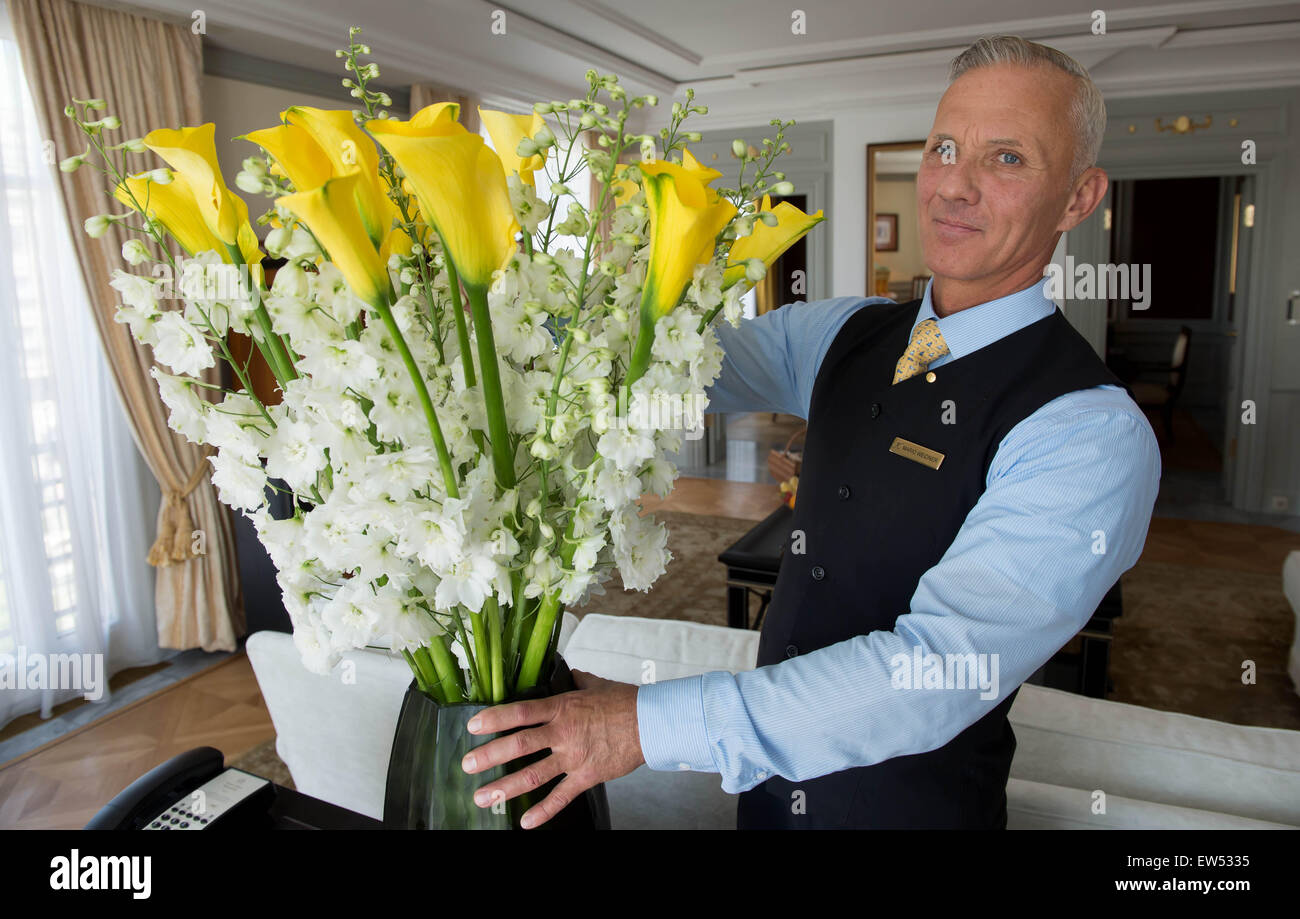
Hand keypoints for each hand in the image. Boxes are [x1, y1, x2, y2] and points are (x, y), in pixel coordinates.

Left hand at [462, 670, 644, 827]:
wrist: (651, 722)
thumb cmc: (625, 702)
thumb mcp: (595, 684)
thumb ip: (576, 681)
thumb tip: (569, 673)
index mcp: (561, 708)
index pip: (520, 712)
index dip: (494, 718)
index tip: (472, 725)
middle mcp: (562, 732)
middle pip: (518, 744)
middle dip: (489, 756)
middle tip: (467, 765)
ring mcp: (573, 756)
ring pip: (534, 774)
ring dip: (506, 787)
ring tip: (483, 797)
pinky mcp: (586, 775)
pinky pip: (561, 797)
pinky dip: (543, 812)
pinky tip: (526, 823)